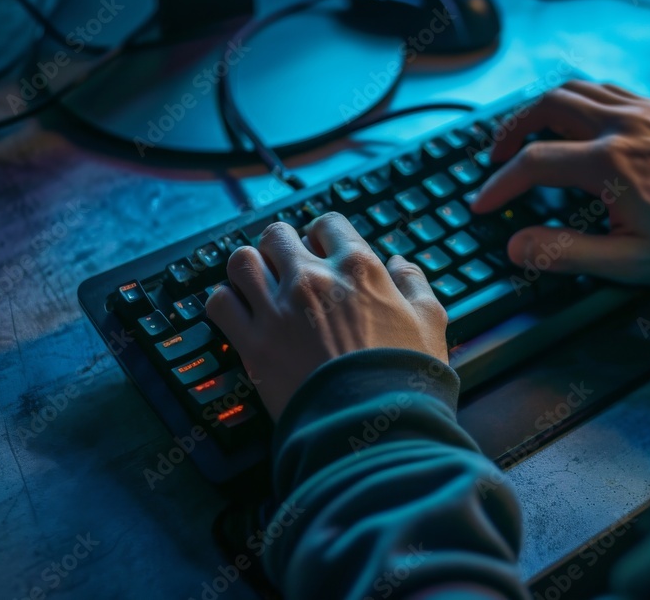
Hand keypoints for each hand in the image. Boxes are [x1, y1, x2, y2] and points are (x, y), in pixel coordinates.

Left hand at [205, 214, 448, 421]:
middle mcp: (312, 278)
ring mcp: (278, 308)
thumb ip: (415, 284)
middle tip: (287, 269)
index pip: (327, 224)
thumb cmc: (404, 375)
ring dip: (249, 269)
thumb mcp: (430, 322)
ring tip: (259, 286)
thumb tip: (399, 263)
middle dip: (281, 247)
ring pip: (241, 260)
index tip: (321, 251)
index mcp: (358, 267)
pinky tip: (240, 312)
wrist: (372, 424)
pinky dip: (226, 302)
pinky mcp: (252, 342)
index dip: (323, 235)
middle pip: (277, 235)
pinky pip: (220, 302)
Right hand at [471, 80, 649, 285]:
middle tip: (496, 156)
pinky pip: (607, 87)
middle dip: (513, 129)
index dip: (499, 184)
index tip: (482, 203)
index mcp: (609, 164)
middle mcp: (621, 127)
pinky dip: (578, 97)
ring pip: (576, 89)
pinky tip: (577, 117)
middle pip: (547, 106)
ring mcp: (642, 111)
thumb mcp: (631, 262)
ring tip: (527, 131)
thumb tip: (517, 247)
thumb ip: (567, 254)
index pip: (534, 164)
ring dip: (542, 107)